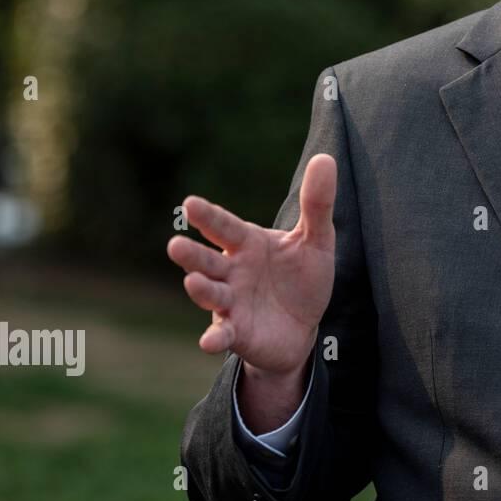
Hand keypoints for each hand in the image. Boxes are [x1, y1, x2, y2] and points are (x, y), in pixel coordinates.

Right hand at [166, 153, 337, 377]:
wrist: (304, 327)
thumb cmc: (303, 278)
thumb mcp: (316, 240)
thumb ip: (317, 204)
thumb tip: (325, 158)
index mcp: (248, 244)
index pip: (225, 226)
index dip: (209, 216)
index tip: (190, 203)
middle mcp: (232, 270)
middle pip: (207, 259)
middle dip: (192, 254)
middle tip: (176, 245)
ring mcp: (230, 302)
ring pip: (210, 293)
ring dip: (200, 289)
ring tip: (192, 281)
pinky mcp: (236, 331)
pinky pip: (222, 334)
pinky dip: (215, 338)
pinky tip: (210, 341)